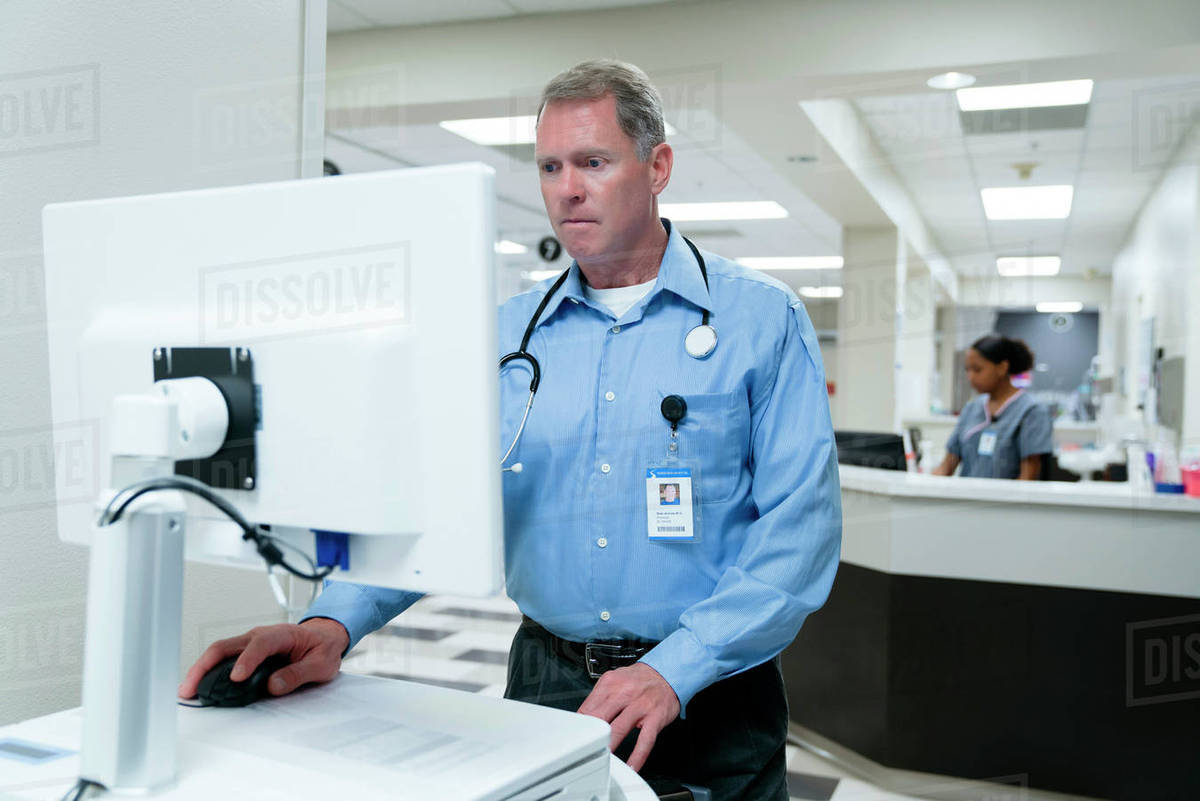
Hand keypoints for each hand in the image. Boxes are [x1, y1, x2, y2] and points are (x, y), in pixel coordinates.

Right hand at [177, 618, 349, 698]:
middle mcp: (260, 635)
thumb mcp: (321, 663)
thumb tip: (273, 685)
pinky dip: (208, 671)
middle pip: (225, 646)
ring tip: (187, 691)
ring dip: (201, 670)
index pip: (259, 644)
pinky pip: (223, 659)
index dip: (246, 660)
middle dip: (204, 666)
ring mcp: (249, 643)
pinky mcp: (244, 652)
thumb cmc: (322, 647)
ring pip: (219, 652)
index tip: (236, 678)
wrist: (323, 637)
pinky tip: (199, 685)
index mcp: (282, 634)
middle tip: (191, 688)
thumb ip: (298, 674)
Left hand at [576, 662, 679, 772]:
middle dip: (591, 736)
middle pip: (600, 718)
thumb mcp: (615, 680)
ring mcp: (640, 705)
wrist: (668, 674)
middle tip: (584, 751)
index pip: (588, 707)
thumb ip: (598, 698)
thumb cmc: (639, 680)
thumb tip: (582, 717)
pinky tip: (632, 765)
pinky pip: (645, 740)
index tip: (577, 737)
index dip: (580, 726)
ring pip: (619, 729)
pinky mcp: (655, 717)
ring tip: (602, 759)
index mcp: (611, 683)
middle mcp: (625, 693)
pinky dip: (638, 755)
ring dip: (609, 746)